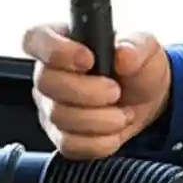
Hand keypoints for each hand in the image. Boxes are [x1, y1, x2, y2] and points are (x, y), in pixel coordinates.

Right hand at [22, 22, 170, 159]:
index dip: (55, 51)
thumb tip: (124, 54)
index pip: (34, 39)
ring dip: (99, 119)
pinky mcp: (60, 135)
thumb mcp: (146, 46)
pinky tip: (114, 130)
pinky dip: (99, 141)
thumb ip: (136, 45)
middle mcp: (49, 73)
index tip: (88, 59)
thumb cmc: (137, 65)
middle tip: (115, 91)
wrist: (148, 99)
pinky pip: (69, 143)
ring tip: (123, 112)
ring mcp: (50, 106)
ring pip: (58, 116)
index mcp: (61, 40)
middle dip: (88, 91)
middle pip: (46, 83)